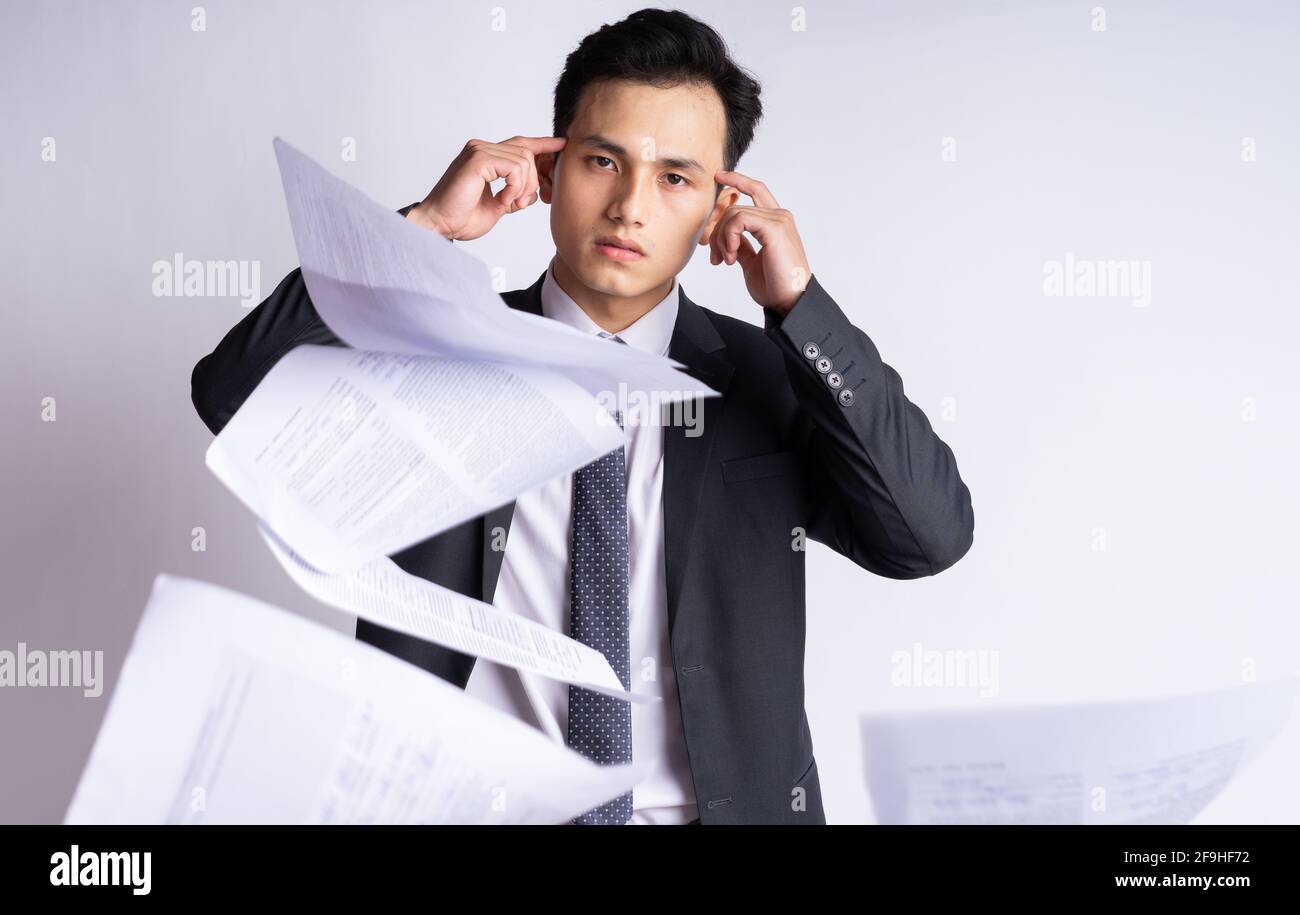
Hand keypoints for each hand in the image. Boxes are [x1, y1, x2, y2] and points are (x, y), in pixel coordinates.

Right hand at [406, 135, 565, 240]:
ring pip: (524, 161)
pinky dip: (514, 188)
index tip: (561, 143)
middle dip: (532, 181)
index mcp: (485, 156)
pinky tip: (501, 201)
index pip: (520, 144)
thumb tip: (533, 193)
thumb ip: (514, 194)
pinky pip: (514, 168)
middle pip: (527, 153)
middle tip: (520, 204)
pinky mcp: (478, 159)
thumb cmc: (461, 217)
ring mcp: (478, 150)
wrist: (439, 225)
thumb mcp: (497, 205)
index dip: (542, 144)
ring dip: (522, 188)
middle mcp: (481, 148)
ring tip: (507, 204)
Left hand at [708, 169, 812, 315]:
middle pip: (735, 206)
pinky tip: (731, 256)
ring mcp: (778, 220)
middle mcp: (779, 216)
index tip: (719, 176)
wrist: (791, 302)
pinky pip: (738, 220)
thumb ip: (741, 246)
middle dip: (717, 230)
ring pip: (734, 213)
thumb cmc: (776, 286)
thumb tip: (727, 239)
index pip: (756, 190)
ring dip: (721, 239)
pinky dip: (728, 237)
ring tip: (725, 260)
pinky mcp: (774, 228)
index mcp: (776, 222)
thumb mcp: (751, 262)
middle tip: (715, 258)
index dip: (737, 180)